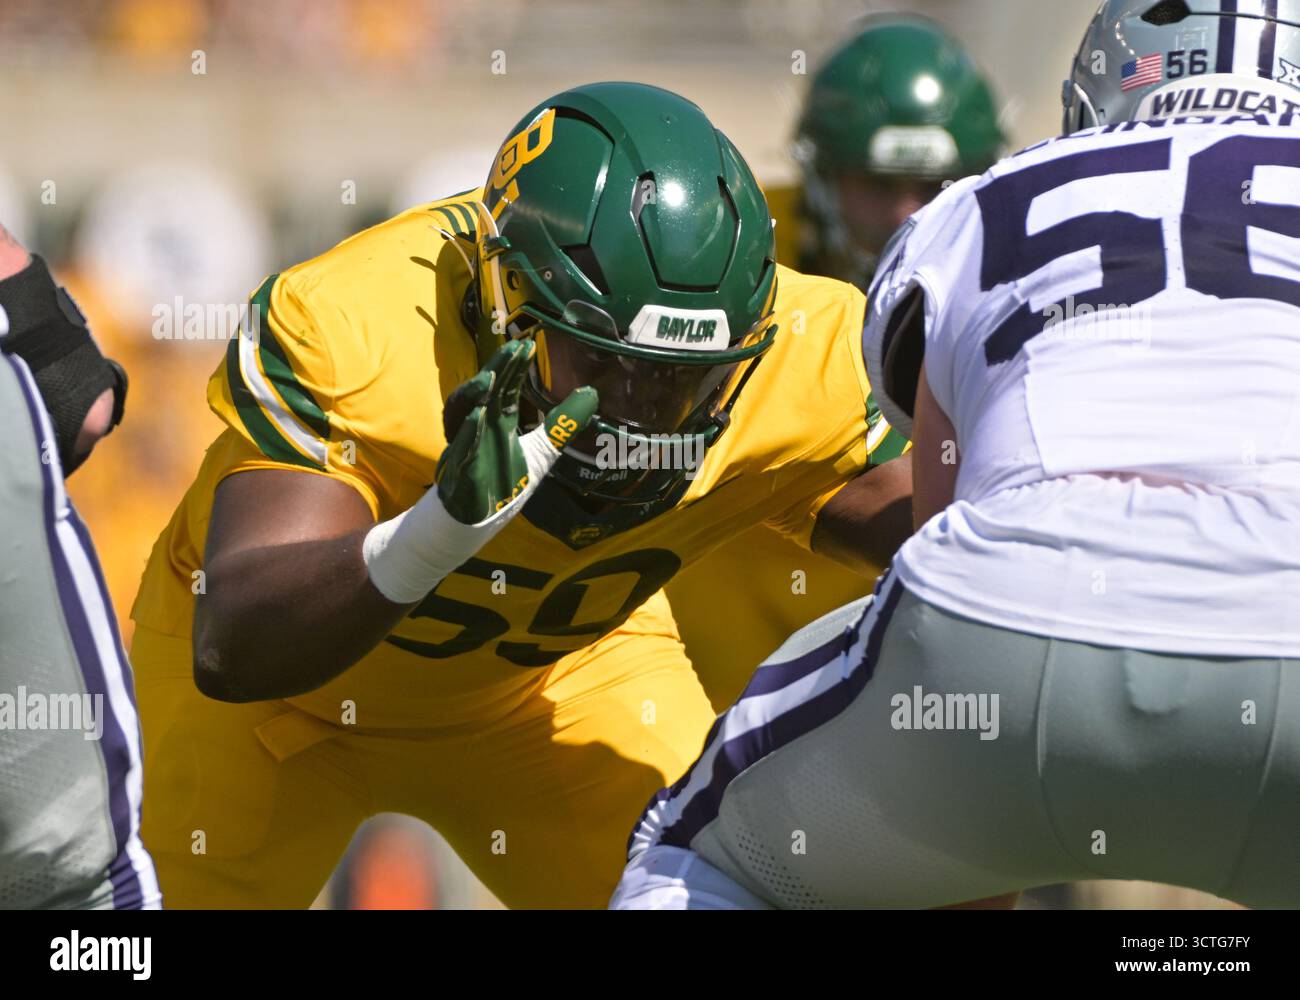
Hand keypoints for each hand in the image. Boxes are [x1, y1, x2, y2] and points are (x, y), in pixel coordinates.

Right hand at [437, 338, 596, 524]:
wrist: (475, 520)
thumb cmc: (504, 481)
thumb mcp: (541, 451)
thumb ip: (563, 424)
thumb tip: (592, 394)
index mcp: (499, 421)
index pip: (506, 388)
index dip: (514, 368)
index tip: (528, 345)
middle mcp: (480, 428)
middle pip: (485, 393)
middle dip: (498, 371)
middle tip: (515, 349)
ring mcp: (468, 448)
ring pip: (464, 415)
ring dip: (475, 395)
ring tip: (490, 377)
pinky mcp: (461, 472)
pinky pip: (462, 450)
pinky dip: (468, 434)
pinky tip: (477, 417)